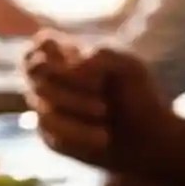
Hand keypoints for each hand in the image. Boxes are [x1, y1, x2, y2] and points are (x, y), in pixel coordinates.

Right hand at [28, 43, 178, 169]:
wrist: (149, 141)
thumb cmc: (139, 96)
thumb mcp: (128, 66)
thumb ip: (100, 55)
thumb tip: (72, 67)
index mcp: (68, 56)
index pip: (39, 45)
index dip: (48, 52)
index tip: (77, 63)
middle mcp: (52, 80)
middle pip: (35, 72)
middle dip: (66, 86)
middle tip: (100, 101)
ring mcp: (48, 108)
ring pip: (42, 106)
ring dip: (77, 112)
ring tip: (105, 120)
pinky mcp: (50, 134)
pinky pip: (49, 132)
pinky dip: (78, 135)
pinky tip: (101, 139)